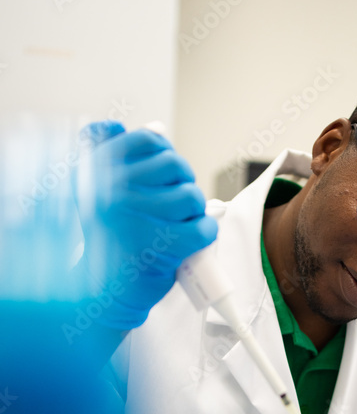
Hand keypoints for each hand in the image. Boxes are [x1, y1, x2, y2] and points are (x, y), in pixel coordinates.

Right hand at [77, 121, 217, 328]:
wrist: (103, 289)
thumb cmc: (109, 237)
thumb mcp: (94, 190)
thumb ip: (108, 154)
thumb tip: (123, 125)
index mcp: (99, 170)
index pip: (149, 140)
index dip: (165, 155)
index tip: (163, 175)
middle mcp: (113, 189)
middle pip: (175, 165)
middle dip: (182, 185)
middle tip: (173, 207)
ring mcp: (136, 216)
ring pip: (191, 197)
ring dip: (193, 212)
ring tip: (177, 226)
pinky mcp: (160, 244)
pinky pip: (203, 227)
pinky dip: (204, 234)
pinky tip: (190, 243)